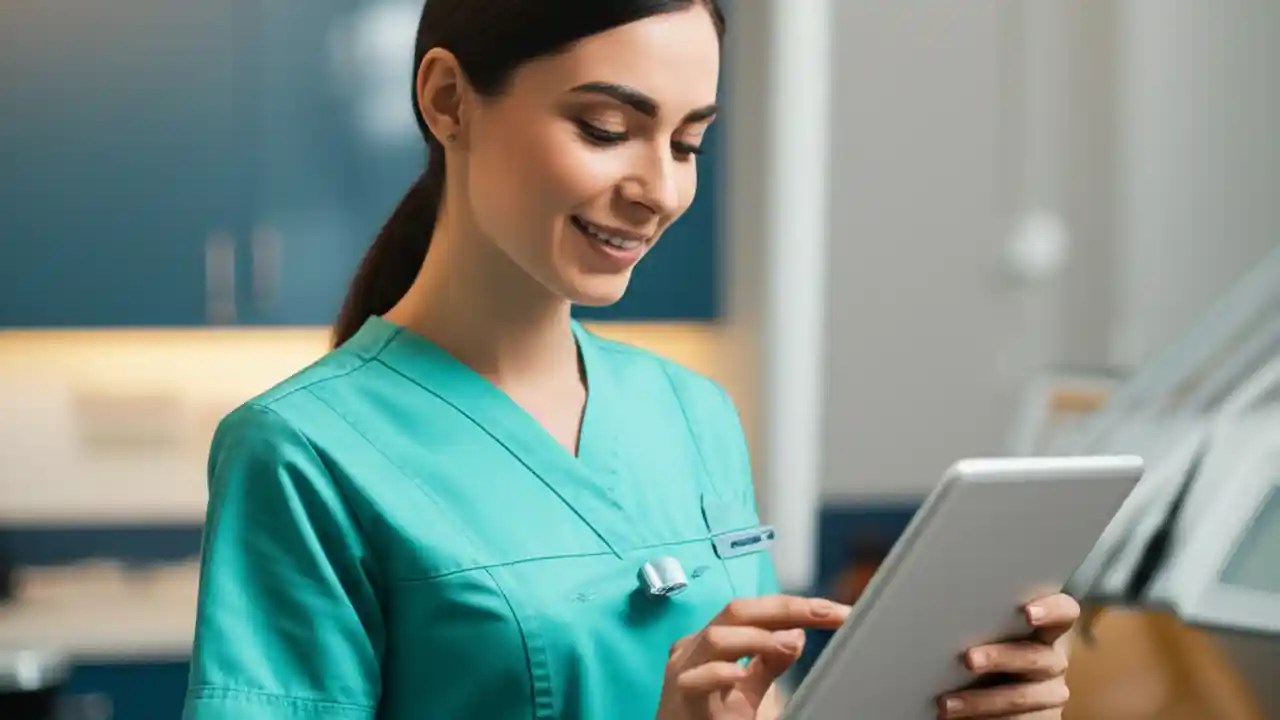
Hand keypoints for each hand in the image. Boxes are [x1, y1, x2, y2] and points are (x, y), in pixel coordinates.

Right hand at [655, 595, 848, 719]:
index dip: (800, 607)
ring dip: (757, 638)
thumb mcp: (749, 692)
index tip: (839, 611)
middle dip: (786, 608)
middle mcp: (696, 646)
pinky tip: (741, 674)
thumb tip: (796, 633)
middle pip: (738, 610)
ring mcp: (683, 669)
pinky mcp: (679, 698)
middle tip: (827, 614)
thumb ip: (769, 663)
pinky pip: (695, 679)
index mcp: (714, 639)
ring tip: (788, 644)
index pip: (759, 611)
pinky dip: (720, 673)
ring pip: (715, 637)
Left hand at [936, 593, 1079, 718]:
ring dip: (980, 701)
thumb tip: (944, 615)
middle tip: (968, 659)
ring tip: (946, 703)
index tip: (1028, 613)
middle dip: (998, 658)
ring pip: (1020, 697)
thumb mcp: (995, 634)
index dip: (1051, 610)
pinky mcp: (1045, 719)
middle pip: (1033, 657)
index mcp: (1046, 631)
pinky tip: (962, 718)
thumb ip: (986, 623)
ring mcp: (1052, 693)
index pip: (1064, 612)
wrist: (1006, 693)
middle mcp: (1054, 660)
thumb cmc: (992, 650)